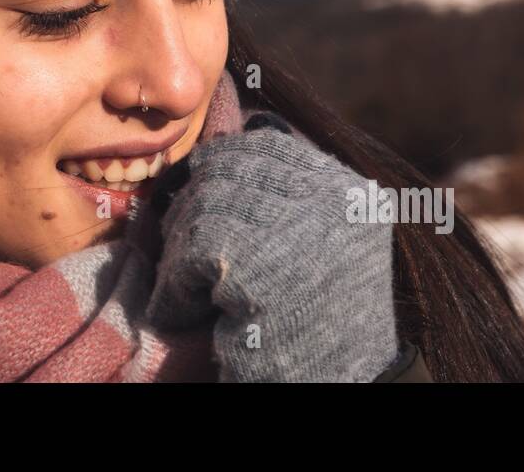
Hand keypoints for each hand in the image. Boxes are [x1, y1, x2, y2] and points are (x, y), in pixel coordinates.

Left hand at [145, 118, 400, 381]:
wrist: (339, 384)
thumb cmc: (324, 319)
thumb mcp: (327, 239)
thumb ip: (292, 190)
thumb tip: (235, 138)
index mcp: (349, 189)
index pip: (266, 146)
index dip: (223, 169)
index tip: (205, 203)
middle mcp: (328, 199)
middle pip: (228, 172)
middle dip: (194, 208)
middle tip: (183, 249)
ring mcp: (295, 229)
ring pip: (201, 211)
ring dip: (180, 251)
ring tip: (185, 287)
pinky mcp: (254, 267)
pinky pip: (187, 257)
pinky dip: (174, 288)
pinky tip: (182, 312)